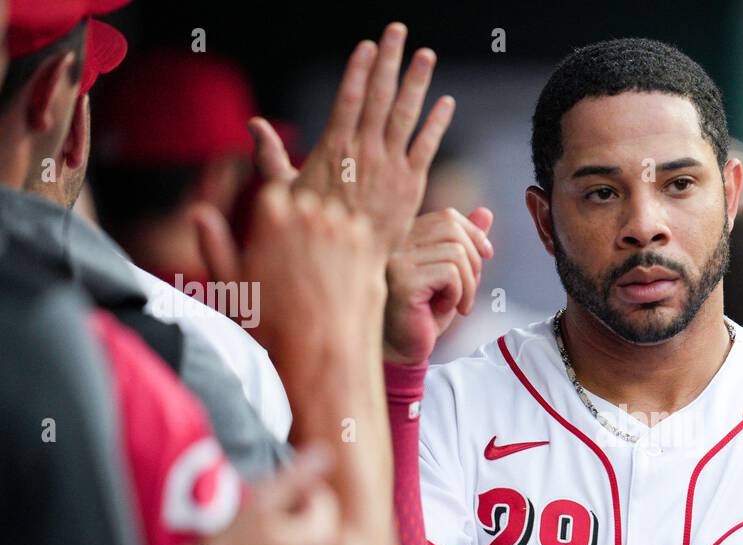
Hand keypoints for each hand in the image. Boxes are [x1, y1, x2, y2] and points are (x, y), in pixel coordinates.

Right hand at [195, 181, 386, 372]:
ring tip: (323, 275)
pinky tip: (345, 277)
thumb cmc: (271, 328)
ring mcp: (343, 228)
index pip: (275, 194)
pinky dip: (355, 248)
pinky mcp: (370, 245)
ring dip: (331, 234)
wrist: (322, 357)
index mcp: (271, 214)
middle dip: (304, 224)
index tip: (278, 244)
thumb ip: (214, 244)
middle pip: (307, 202)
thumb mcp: (232, 287)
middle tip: (302, 265)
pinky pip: (361, 235)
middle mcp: (309, 212)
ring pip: (336, 217)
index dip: (276, 219)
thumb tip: (198, 212)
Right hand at [246, 22, 452, 253]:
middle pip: (378, 97)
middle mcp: (362, 154)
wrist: (342, 273)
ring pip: (406, 116)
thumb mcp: (281, 195)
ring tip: (426, 55)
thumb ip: (270, 158)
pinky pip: (426, 148)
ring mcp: (389, 170)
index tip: (368, 46)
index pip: (347, 99)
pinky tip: (446, 102)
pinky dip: (436, 124)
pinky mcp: (410, 188)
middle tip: (398, 30)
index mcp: (331, 150)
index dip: (359, 70)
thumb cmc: (307, 237)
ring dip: (417, 82)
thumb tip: (253, 124)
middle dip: (389, 60)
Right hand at [383, 206, 494, 363]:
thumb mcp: (453, 274)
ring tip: (457, 304)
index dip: (474, 234)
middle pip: (453, 229)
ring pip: (455, 253)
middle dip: (474, 260)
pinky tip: (444, 308)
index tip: (486, 256)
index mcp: (406, 237)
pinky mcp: (403, 281)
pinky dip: (458, 293)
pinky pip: (450, 274)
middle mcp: (396, 244)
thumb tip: (485, 212)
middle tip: (468, 290)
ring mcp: (397, 261)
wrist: (404, 349)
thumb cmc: (424, 314)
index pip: (447, 217)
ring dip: (468, 284)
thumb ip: (466, 243)